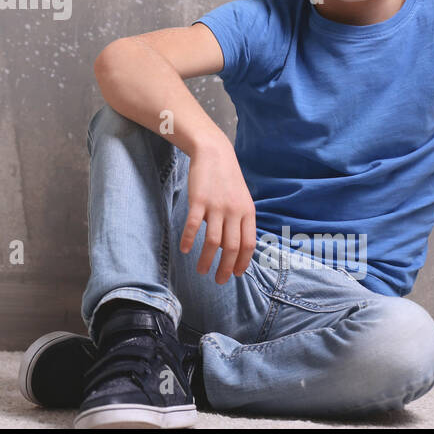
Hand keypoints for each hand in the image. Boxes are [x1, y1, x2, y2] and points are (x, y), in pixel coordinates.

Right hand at [180, 139, 256, 283]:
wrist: (214, 153)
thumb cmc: (227, 179)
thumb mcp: (241, 199)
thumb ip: (239, 221)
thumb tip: (231, 247)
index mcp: (247, 212)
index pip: (248, 244)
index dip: (242, 262)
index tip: (235, 274)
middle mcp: (234, 211)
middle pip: (232, 247)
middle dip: (225, 268)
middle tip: (218, 280)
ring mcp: (216, 206)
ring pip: (213, 241)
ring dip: (206, 260)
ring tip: (201, 270)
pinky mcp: (199, 200)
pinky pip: (193, 225)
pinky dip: (189, 240)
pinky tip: (184, 249)